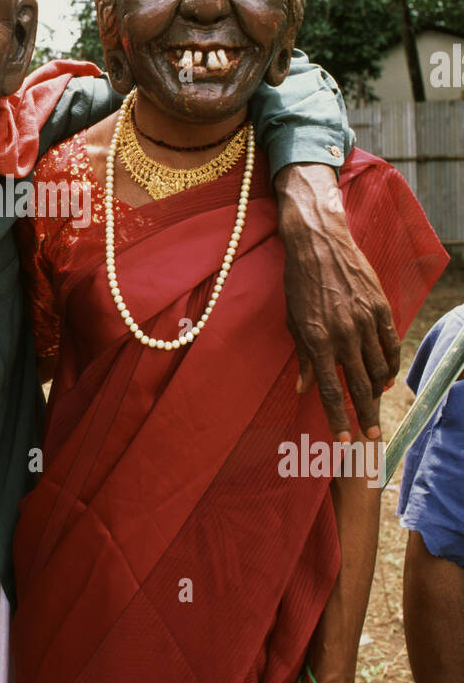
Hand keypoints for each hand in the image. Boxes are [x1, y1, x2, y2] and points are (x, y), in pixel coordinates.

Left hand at [274, 163, 398, 440]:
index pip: (331, 390)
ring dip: (378, 392)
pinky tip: (387, 377)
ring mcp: (365, 320)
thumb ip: (302, 357)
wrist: (318, 243)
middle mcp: (343, 334)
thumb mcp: (293, 321)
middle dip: (366, 415)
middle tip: (372, 435)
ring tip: (377, 407)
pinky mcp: (380, 307)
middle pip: (359, 386)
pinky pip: (390, 344)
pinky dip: (391, 364)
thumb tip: (303, 388)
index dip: (338, 418)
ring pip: (378, 368)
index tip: (344, 439)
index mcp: (317, 340)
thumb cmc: (299, 282)